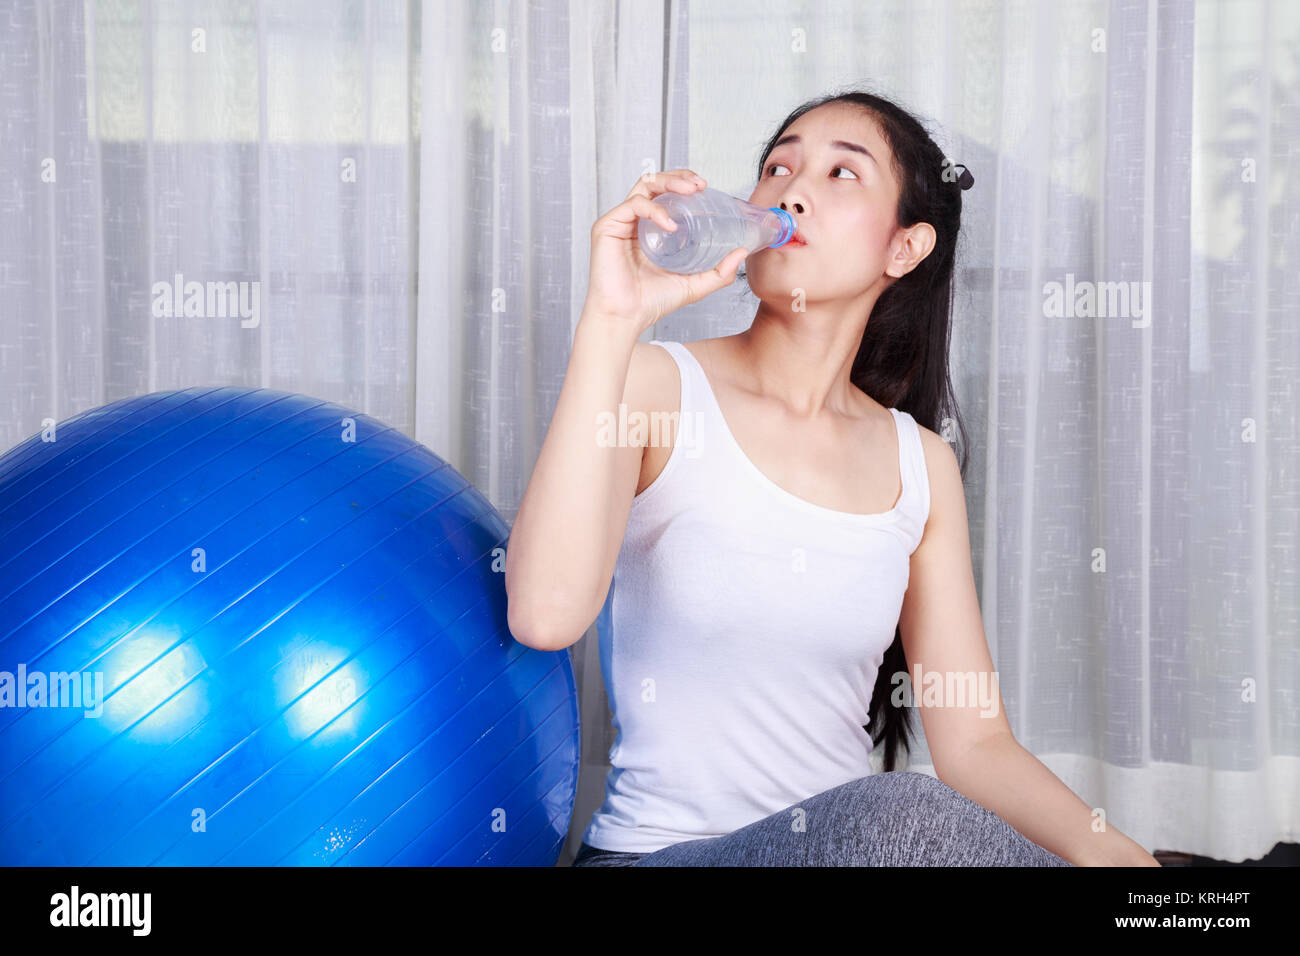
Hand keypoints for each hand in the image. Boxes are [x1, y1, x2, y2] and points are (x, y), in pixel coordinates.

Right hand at [583, 170, 749, 335]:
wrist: (627, 317)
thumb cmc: (652, 302)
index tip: (705, 187)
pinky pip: (633, 205)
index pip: (666, 194)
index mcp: (651, 229)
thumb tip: (742, 252)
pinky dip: (654, 211)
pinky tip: (669, 224)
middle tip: (699, 185)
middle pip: (656, 183)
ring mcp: (620, 222)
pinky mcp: (607, 227)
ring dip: (669, 182)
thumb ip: (719, 272)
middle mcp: (635, 222)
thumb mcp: (695, 284)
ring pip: (644, 185)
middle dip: (679, 177)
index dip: (685, 183)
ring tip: (689, 191)